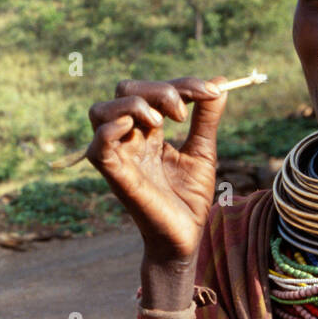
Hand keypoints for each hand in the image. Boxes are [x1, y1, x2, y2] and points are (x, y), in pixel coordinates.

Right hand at [87, 77, 227, 263]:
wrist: (187, 236)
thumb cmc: (190, 198)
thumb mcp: (202, 150)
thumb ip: (207, 118)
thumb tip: (221, 82)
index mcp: (148, 131)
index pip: (153, 90)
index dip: (182, 85)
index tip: (211, 92)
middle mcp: (129, 139)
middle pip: (124, 91)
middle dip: (157, 90)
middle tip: (183, 113)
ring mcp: (119, 156)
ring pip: (100, 111)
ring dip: (133, 104)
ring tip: (161, 121)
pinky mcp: (115, 176)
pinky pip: (97, 147)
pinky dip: (110, 130)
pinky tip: (138, 128)